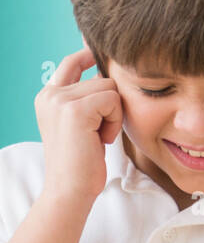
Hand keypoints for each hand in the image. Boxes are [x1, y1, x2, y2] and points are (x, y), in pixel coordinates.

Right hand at [35, 47, 122, 204]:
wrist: (70, 188)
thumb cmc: (83, 159)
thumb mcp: (82, 123)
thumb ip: (87, 98)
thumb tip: (108, 73)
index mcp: (48, 96)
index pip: (71, 62)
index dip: (90, 55)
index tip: (103, 54)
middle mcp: (50, 94)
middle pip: (102, 77)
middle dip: (112, 105)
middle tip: (100, 131)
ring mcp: (60, 100)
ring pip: (110, 88)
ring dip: (114, 114)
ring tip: (99, 136)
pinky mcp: (75, 109)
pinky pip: (113, 100)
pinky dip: (115, 121)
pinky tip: (103, 139)